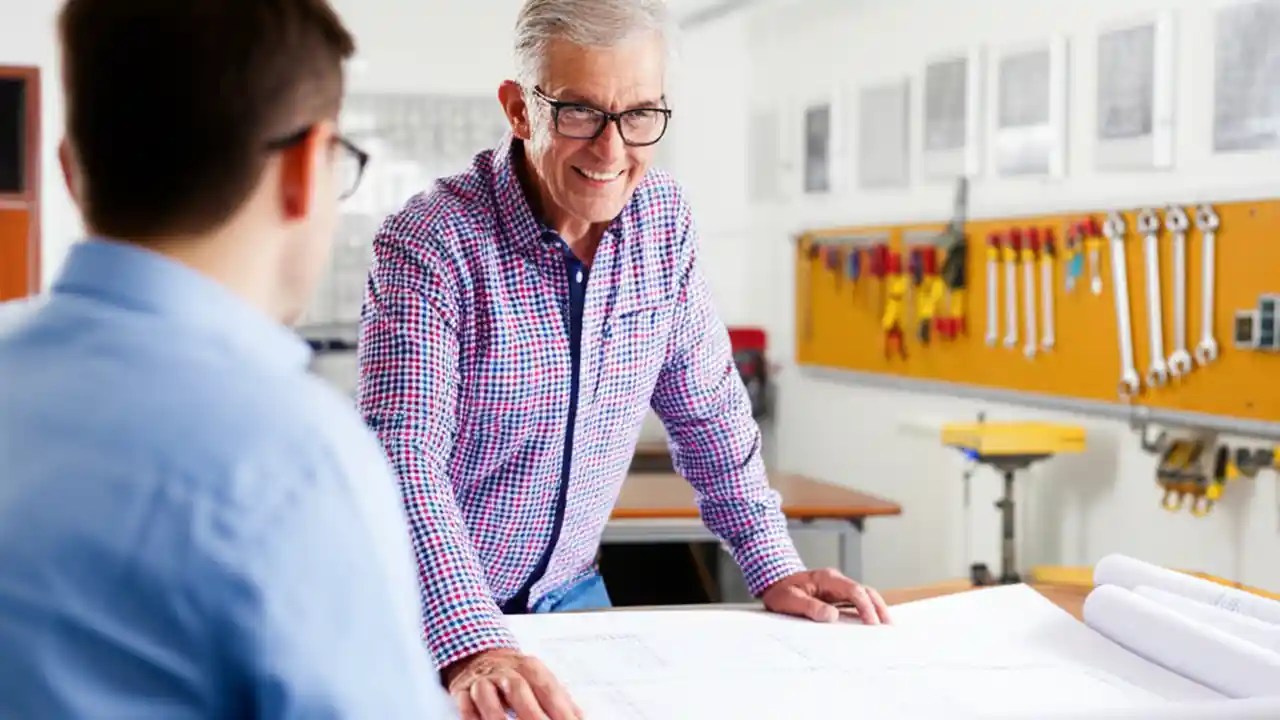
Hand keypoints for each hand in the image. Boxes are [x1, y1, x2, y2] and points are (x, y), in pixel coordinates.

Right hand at [443, 648, 582, 719]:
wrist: (480, 655)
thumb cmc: (517, 675)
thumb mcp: (541, 681)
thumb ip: (562, 701)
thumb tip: (581, 719)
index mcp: (531, 668)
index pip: (548, 689)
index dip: (561, 710)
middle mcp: (506, 671)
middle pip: (519, 690)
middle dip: (531, 715)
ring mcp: (483, 680)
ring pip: (487, 696)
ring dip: (497, 717)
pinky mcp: (462, 690)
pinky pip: (465, 704)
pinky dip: (472, 717)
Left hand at [761, 568, 891, 624]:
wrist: (773, 582)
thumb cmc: (781, 591)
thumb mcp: (790, 600)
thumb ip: (810, 607)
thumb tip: (832, 616)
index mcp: (828, 579)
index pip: (855, 591)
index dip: (866, 607)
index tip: (872, 624)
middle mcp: (836, 581)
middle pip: (866, 591)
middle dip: (879, 607)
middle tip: (889, 626)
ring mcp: (837, 588)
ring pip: (864, 596)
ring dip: (876, 609)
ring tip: (886, 627)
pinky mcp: (836, 597)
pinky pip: (856, 602)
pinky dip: (867, 611)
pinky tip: (872, 623)